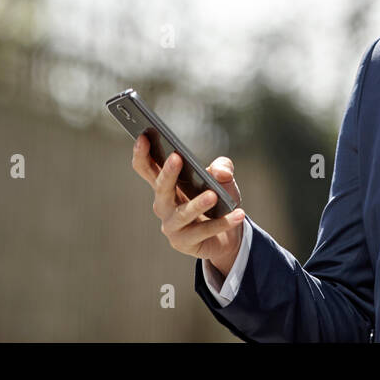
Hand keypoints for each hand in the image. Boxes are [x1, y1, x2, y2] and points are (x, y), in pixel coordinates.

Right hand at [131, 132, 245, 276]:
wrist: (227, 235)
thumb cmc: (218, 199)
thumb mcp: (222, 178)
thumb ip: (222, 167)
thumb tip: (221, 173)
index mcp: (166, 184)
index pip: (146, 167)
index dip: (141, 153)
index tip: (143, 136)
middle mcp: (163, 204)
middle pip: (161, 188)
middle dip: (168, 173)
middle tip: (177, 158)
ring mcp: (172, 225)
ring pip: (183, 214)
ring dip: (197, 204)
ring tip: (213, 195)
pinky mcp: (185, 242)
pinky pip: (205, 231)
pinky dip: (223, 223)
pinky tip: (238, 214)